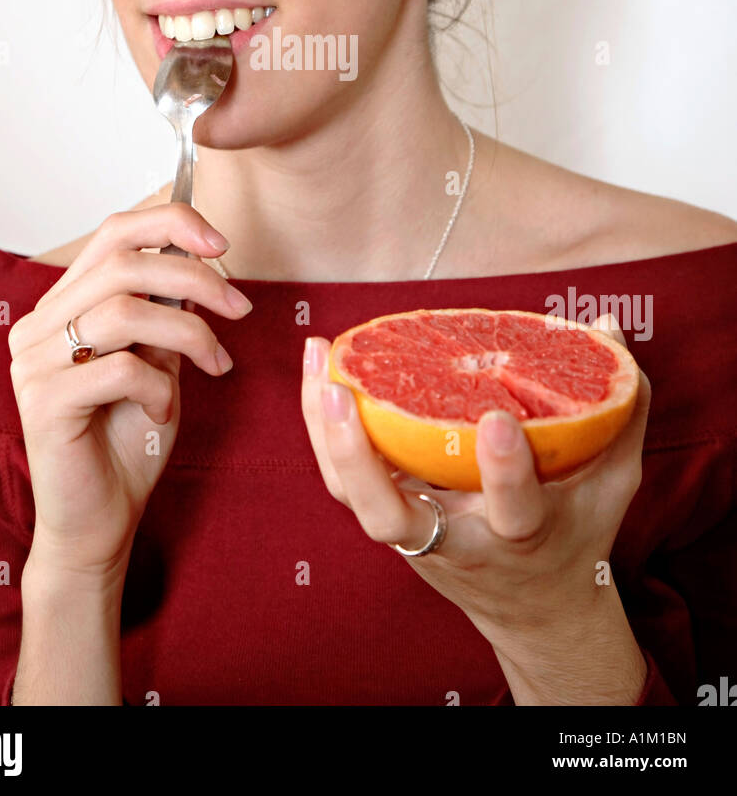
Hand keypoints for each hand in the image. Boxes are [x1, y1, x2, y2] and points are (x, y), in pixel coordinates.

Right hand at [9, 202, 250, 578]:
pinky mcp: (42, 402)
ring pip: (123, 311)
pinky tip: (165, 412)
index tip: (221, 244)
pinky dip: (159, 386)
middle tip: (241, 307)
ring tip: (216, 364)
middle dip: (195, 279)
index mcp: (63, 304)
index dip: (170, 225)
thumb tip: (202, 260)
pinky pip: (118, 369)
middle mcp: (38, 326)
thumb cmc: (130, 439)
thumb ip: (166, 313)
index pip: (113, 234)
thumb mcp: (159, 361)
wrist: (99, 521)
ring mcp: (34, 363)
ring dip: (188, 334)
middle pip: (122, 264)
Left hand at [301, 314, 650, 641]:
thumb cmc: (577, 535)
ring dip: (325, 430)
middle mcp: (457, 539)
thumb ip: (618, 408)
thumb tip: (609, 326)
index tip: (497, 420)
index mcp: (522, 536)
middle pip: (390, 517)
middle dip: (358, 458)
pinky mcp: (392, 520)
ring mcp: (416, 534)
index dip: (504, 471)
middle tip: (342, 393)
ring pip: (353, 496)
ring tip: (319, 356)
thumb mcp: (613, 483)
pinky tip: (320, 370)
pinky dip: (325, 428)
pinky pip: (346, 479)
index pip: (512, 510)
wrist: (536, 612)